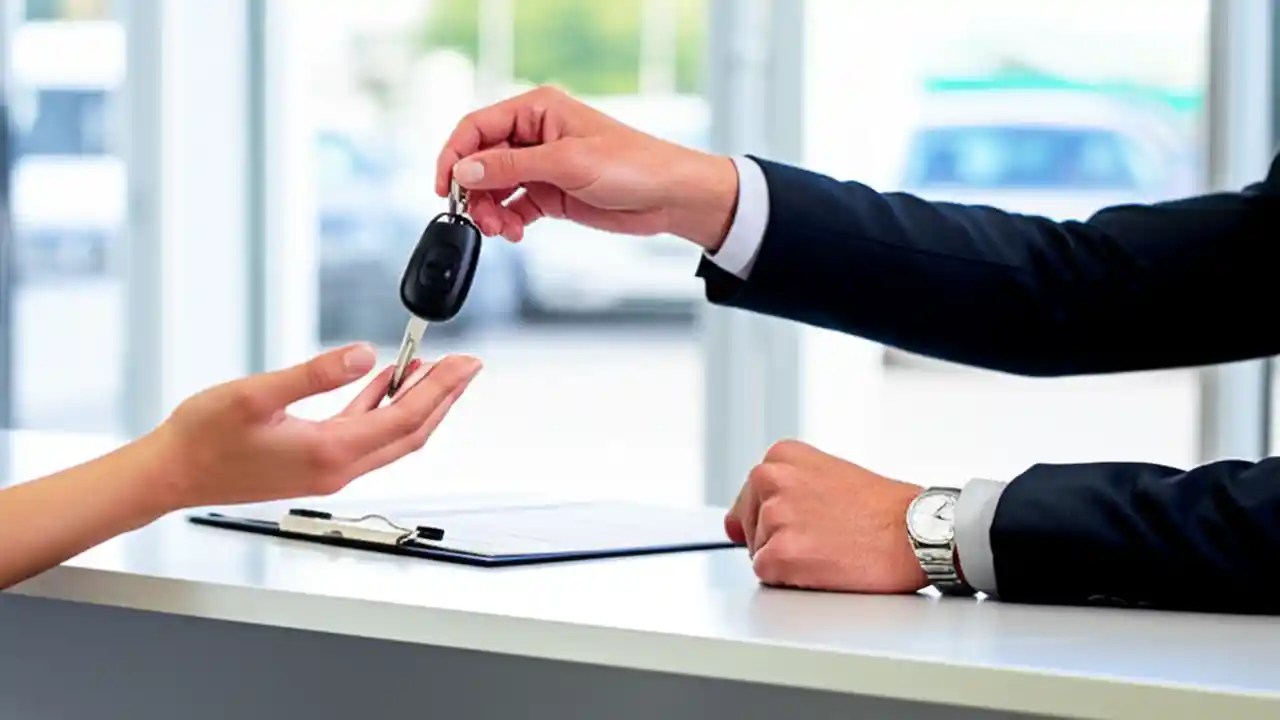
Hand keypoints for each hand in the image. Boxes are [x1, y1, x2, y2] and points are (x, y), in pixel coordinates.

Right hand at [145, 343, 482, 509]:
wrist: (170, 475)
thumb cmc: (202, 438)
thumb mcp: (256, 394)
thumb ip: (313, 373)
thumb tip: (364, 354)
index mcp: (330, 451)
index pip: (406, 418)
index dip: (442, 390)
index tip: (466, 364)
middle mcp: (337, 468)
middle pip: (410, 432)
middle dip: (443, 397)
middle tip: (468, 367)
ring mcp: (327, 470)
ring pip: (390, 436)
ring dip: (416, 404)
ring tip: (435, 370)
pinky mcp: (314, 465)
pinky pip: (364, 435)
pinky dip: (382, 409)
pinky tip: (383, 384)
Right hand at [436, 85, 738, 250]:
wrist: (670, 196)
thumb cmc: (632, 165)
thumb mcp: (567, 163)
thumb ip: (511, 166)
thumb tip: (465, 170)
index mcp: (537, 110)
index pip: (477, 127)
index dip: (455, 156)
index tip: (444, 187)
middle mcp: (535, 134)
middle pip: (481, 161)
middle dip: (474, 191)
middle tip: (478, 219)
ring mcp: (542, 165)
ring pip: (494, 187)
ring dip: (490, 211)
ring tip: (502, 231)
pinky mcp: (551, 193)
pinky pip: (513, 206)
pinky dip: (508, 221)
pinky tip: (515, 233)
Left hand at [725, 440, 928, 592]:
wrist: (918, 531)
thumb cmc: (882, 508)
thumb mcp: (824, 477)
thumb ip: (776, 493)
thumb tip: (728, 525)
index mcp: (780, 456)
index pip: (750, 500)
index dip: (783, 519)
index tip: (814, 518)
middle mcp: (770, 478)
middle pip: (751, 528)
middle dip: (782, 538)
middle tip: (828, 534)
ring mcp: (773, 516)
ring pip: (760, 554)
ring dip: (791, 559)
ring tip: (833, 546)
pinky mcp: (779, 553)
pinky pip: (769, 577)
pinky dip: (795, 579)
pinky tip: (827, 563)